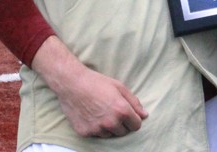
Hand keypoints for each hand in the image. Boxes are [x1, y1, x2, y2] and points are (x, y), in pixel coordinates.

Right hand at [32, 36, 148, 137]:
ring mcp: (97, 129)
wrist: (71, 83)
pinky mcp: (85, 132)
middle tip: (112, 111)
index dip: (133, 119)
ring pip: (110, 134)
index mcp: (122, 111)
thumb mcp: (119, 87)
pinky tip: (91, 115)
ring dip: (109, 127)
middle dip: (121, 124)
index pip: (136, 125)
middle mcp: (110, 123)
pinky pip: (96, 135)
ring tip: (100, 112)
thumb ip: (134, 102)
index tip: (128, 114)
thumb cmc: (96, 82)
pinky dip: (96, 128)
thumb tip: (144, 115)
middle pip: (123, 132)